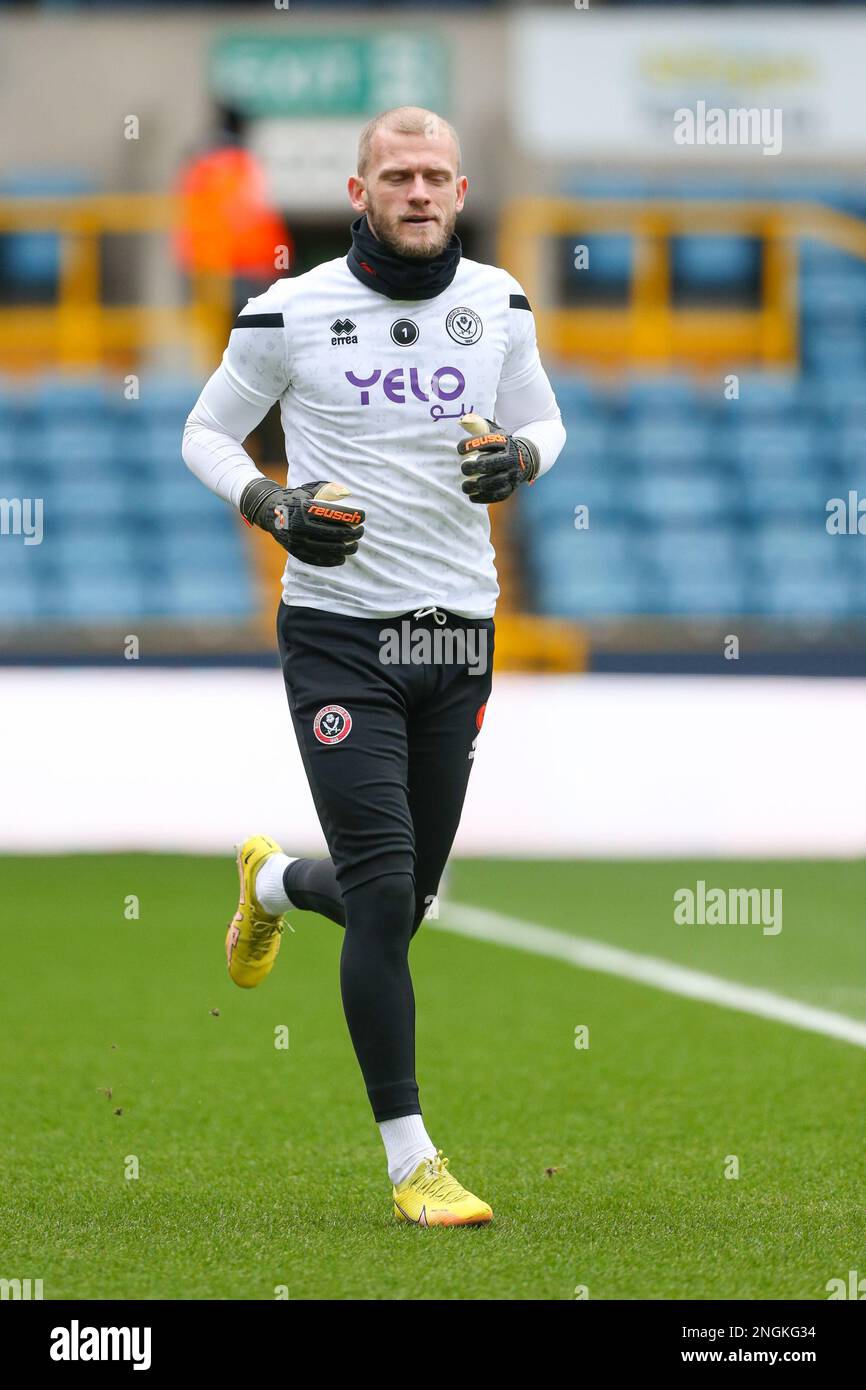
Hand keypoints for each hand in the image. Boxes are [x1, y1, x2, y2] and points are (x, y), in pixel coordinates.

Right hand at [239, 478, 363, 566]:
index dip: (352, 515)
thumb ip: (329, 490)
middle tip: (361, 532)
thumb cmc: (296, 498)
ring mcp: (296, 540)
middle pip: (333, 533)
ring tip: (354, 546)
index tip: (363, 516)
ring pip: (326, 549)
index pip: (334, 514)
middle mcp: (300, 525)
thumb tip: (348, 494)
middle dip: (352, 534)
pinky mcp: (294, 551)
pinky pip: (315, 559)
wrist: (270, 511)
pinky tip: (341, 558)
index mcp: (305, 508)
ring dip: (344, 549)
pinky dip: (330, 561)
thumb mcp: (310, 489)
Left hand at [457, 415, 538, 503]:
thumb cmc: (502, 445)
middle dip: (472, 467)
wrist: (525, 459)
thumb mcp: (494, 432)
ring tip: (465, 485)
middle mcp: (511, 458)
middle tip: (464, 467)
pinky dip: (482, 497)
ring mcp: (512, 475)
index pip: (488, 441)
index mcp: (505, 442)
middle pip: (490, 464)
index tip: (460, 449)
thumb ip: (478, 425)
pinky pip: (496, 496)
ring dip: (475, 485)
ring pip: (493, 483)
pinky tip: (472, 495)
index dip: (471, 444)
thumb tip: (462, 421)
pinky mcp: (511, 489)